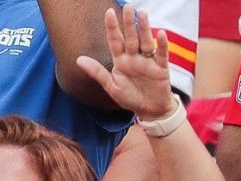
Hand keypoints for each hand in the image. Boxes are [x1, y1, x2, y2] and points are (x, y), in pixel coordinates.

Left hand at [76, 6, 174, 120]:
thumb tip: (78, 59)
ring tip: (142, 14)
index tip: (108, 12)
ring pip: (146, 41)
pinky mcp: (161, 68)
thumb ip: (97, 72)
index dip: (112, 27)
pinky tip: (160, 33)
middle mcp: (134, 58)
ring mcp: (148, 61)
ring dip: (144, 28)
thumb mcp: (111, 86)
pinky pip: (162, 54)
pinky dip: (162, 44)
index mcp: (121, 61)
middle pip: (131, 37)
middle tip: (128, 6)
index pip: (115, 41)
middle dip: (129, 23)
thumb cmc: (129, 97)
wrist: (148, 110)